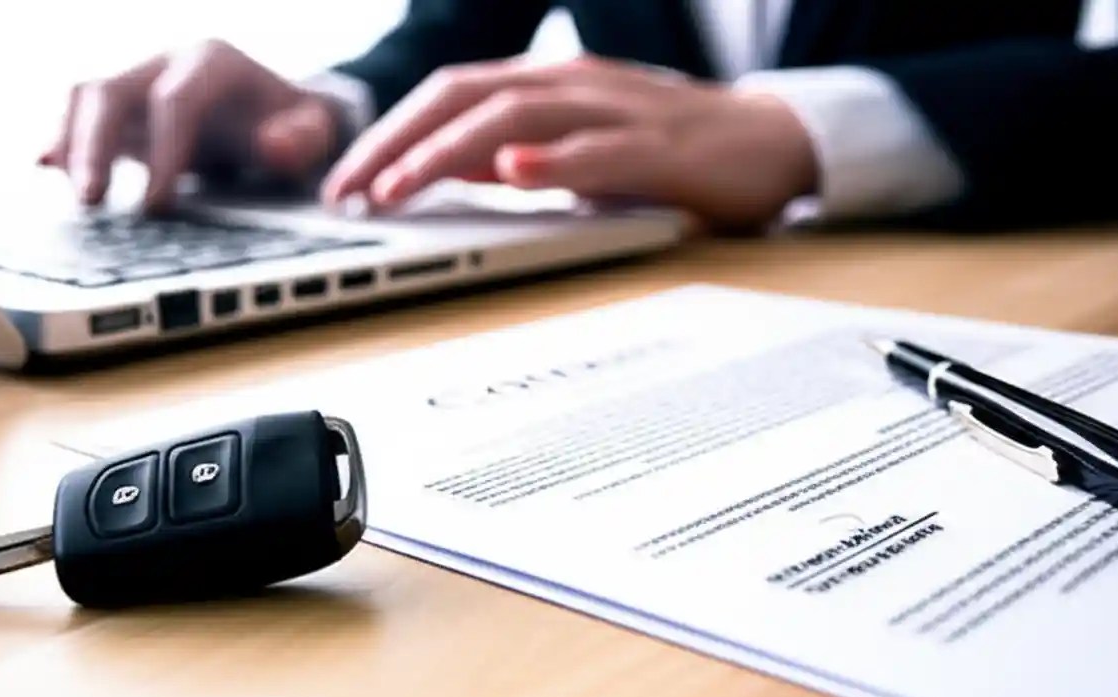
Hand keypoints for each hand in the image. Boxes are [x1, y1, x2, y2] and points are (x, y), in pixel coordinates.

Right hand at [40, 39, 337, 209]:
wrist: (274, 111)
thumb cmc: (292, 124)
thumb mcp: (314, 130)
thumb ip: (303, 138)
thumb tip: (274, 147)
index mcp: (212, 62)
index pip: (176, 99)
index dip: (164, 150)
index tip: (157, 203)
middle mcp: (163, 63)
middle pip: (111, 91)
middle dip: (95, 146)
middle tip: (91, 201)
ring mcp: (135, 84)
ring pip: (83, 99)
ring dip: (69, 145)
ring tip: (72, 196)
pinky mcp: (118, 112)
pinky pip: (76, 118)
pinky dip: (60, 143)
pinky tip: (45, 171)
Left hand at [321, 56, 817, 227]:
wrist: (772, 143)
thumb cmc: (671, 152)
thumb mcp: (576, 152)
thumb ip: (518, 156)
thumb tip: (450, 173)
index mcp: (547, 87)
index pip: (449, 97)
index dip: (390, 134)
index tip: (345, 181)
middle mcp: (572, 86)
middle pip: (464, 96)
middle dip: (395, 141)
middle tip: (347, 188)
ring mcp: (615, 111)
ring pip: (515, 116)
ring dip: (447, 151)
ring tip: (399, 187)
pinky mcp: (660, 147)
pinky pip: (598, 150)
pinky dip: (550, 160)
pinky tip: (512, 172)